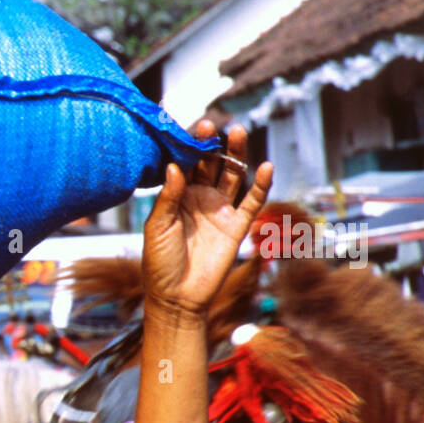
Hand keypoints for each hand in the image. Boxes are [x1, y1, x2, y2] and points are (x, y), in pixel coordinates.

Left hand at [141, 121, 272, 323]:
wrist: (176, 298)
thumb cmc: (159, 264)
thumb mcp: (157, 228)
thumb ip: (168, 197)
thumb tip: (173, 166)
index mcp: (176, 196)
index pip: (185, 164)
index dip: (189, 146)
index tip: (192, 128)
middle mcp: (199, 198)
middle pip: (210, 163)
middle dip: (212, 143)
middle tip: (214, 124)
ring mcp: (219, 210)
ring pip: (232, 175)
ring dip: (236, 154)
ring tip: (237, 132)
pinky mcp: (236, 226)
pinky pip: (252, 201)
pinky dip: (261, 184)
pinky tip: (266, 166)